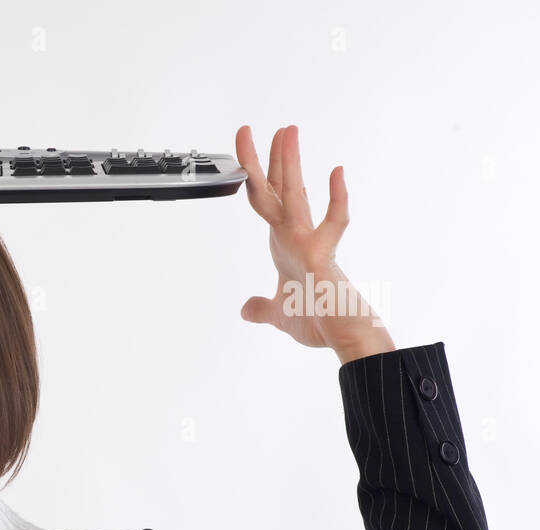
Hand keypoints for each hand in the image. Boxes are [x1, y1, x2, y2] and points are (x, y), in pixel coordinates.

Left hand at [234, 125, 394, 361]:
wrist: (345, 340)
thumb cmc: (319, 323)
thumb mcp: (278, 316)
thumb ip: (262, 307)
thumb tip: (246, 308)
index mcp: (285, 245)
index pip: (266, 202)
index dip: (255, 177)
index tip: (246, 151)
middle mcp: (296, 238)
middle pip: (276, 190)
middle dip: (265, 159)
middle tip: (252, 128)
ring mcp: (309, 244)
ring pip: (296, 196)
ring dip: (290, 164)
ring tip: (288, 132)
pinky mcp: (322, 257)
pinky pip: (333, 223)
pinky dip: (336, 200)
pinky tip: (336, 174)